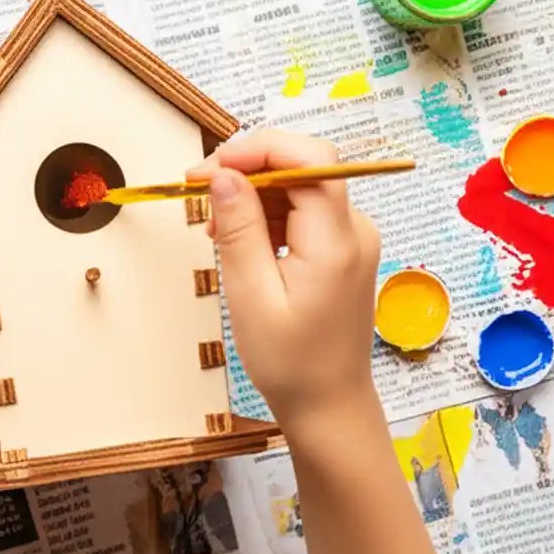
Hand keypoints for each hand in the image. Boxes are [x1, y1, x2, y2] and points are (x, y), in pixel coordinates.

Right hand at [189, 129, 380, 428]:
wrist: (328, 405)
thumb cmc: (291, 364)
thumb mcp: (251, 296)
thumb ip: (240, 229)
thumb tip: (224, 175)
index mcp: (337, 242)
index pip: (310, 159)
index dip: (259, 149)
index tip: (212, 167)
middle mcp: (354, 231)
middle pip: (304, 167)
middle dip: (249, 169)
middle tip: (198, 189)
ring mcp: (352, 239)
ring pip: (299, 188)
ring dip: (254, 195)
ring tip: (215, 228)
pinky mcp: (342, 250)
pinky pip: (303, 212)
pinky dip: (268, 216)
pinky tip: (240, 240)